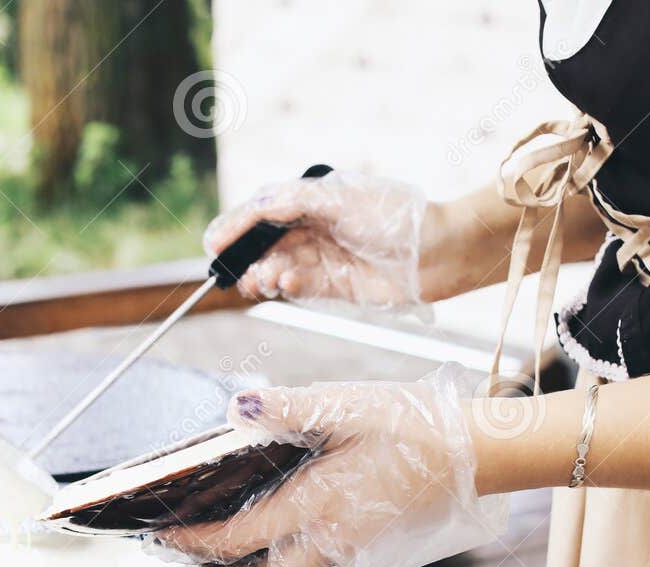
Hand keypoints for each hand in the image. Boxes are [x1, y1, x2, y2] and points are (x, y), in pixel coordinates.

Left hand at [155, 366, 507, 566]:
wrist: (478, 455)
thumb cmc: (416, 426)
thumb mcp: (347, 405)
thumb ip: (287, 408)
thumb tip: (234, 408)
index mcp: (317, 504)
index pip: (235, 540)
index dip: (192, 543)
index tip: (163, 536)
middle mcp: (333, 539)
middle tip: (193, 562)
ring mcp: (354, 550)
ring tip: (229, 555)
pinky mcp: (372, 547)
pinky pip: (320, 565)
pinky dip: (289, 558)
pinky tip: (284, 531)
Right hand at [204, 171, 427, 307]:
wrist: (434, 253)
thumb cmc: (392, 216)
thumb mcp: (338, 197)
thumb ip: (292, 201)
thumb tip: (256, 208)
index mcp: (314, 200)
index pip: (264, 212)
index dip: (237, 226)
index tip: (214, 243)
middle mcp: (315, 227)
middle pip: (266, 243)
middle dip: (248, 257)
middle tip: (233, 271)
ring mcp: (324, 257)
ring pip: (280, 267)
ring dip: (266, 274)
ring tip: (263, 279)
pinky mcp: (335, 286)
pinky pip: (300, 287)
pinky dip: (289, 286)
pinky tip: (287, 283)